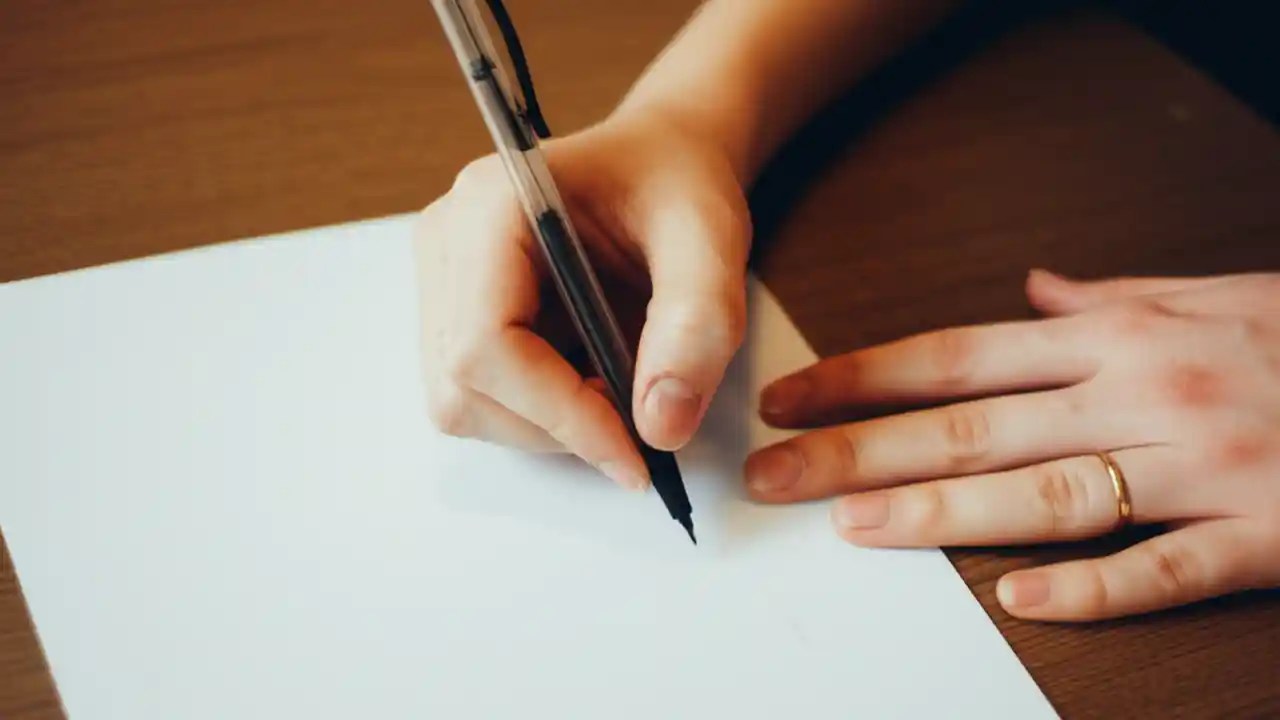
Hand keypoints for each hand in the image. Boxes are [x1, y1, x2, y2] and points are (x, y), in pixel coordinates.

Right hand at [415, 111, 750, 489]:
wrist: (661, 165)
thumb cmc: (678, 183)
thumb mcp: (711, 240)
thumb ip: (696, 325)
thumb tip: (660, 427)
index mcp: (492, 203)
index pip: (486, 343)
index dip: (557, 412)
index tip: (634, 450)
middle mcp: (447, 240)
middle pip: (463, 386)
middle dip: (555, 425)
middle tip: (637, 418)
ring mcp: (443, 280)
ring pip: (463, 404)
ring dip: (547, 425)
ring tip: (616, 388)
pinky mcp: (455, 314)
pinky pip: (477, 399)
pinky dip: (540, 413)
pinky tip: (589, 376)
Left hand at [746, 270, 1279, 620]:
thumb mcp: (1213, 295)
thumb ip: (1115, 299)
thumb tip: (1036, 293)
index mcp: (1119, 338)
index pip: (956, 356)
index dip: (862, 379)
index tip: (788, 400)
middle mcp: (1141, 394)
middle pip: (971, 426)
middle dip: (861, 451)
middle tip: (775, 475)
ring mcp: (1200, 467)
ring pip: (1046, 492)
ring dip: (942, 512)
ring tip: (854, 527)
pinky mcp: (1263, 533)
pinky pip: (1168, 568)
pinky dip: (1096, 586)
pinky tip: (1021, 601)